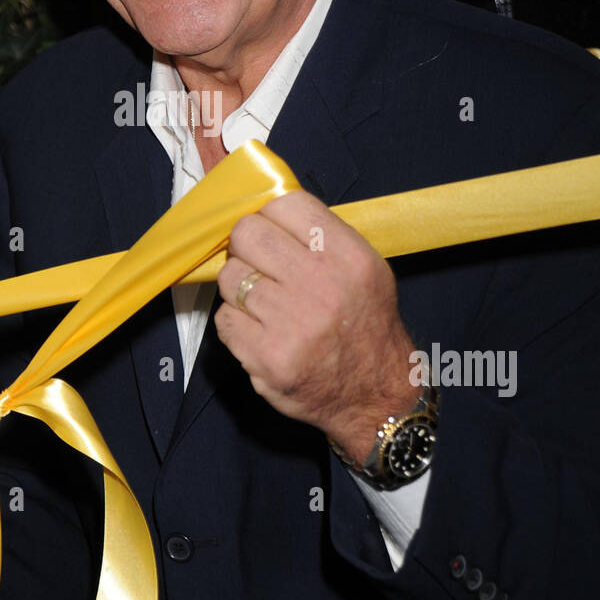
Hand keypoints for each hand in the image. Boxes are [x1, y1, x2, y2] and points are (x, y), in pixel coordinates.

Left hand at [214, 189, 417, 460]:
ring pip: (230, 277)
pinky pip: (224, 319)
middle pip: (248, 234)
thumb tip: (265, 208)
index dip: (270, 215)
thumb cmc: (365, 325)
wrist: (376, 395)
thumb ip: (320, 237)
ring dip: (239, 288)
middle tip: (258, 264)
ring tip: (262, 303)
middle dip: (246, 247)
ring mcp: (290, 323)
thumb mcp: (365, 269)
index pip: (285, 204)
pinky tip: (260, 332)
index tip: (271, 230)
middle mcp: (321, 286)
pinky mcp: (265, 356)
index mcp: (348, 257)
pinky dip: (236, 324)